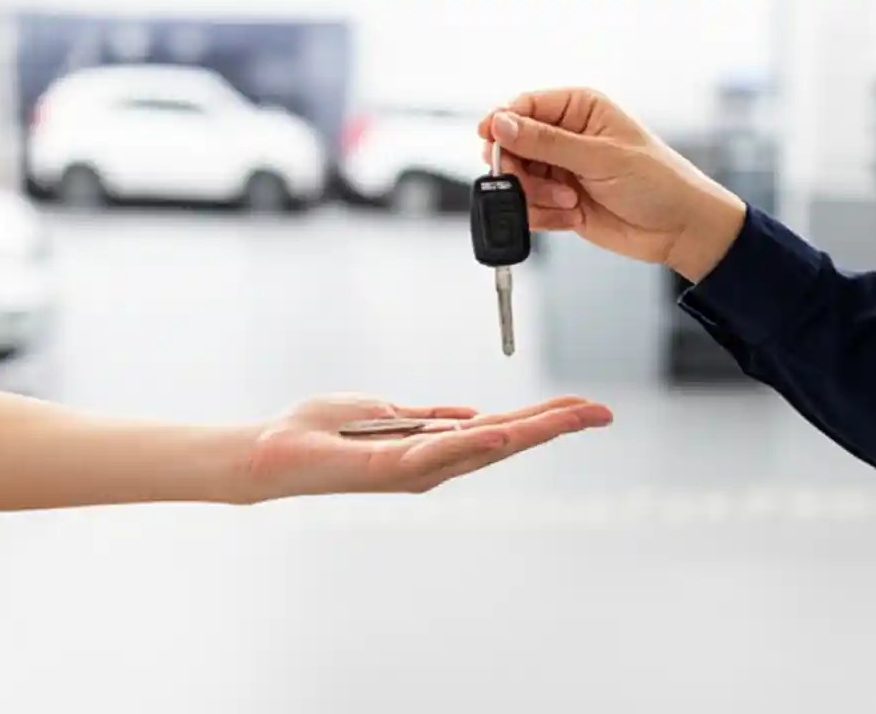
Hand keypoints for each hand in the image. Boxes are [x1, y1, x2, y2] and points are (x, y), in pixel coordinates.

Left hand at [239, 394, 611, 502]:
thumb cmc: (322, 431)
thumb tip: (470, 415)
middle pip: (510, 440)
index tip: (588, 408)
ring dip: (532, 432)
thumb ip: (427, 417)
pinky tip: (502, 433)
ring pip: (486, 446)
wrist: (272, 450)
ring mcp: (415, 468)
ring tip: (573, 416)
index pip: (506, 430)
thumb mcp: (387, 413)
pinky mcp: (387, 466)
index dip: (548, 419)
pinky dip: (470, 443)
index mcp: (438, 447)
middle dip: (557, 425)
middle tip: (603, 412)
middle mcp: (435, 464)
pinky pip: (435, 452)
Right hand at [478, 89, 747, 282]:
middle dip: (520, 170)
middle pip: (512, 147)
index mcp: (579, 108)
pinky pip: (530, 209)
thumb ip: (546, 142)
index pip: (523, 106)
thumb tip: (501, 123)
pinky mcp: (560, 202)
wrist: (680, 228)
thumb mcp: (600, 157)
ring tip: (570, 202)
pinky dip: (544, 217)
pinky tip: (572, 217)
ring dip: (537, 198)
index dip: (501, 124)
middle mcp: (566, 137)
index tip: (489, 142)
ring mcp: (561, 171)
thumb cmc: (658, 182)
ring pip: (517, 182)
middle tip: (540, 184)